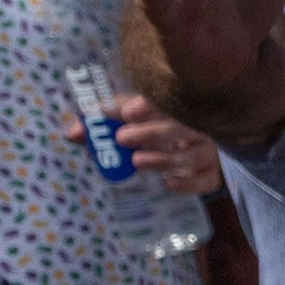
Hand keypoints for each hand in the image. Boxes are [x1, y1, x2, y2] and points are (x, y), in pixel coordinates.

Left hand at [62, 92, 220, 194]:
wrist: (184, 155)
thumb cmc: (148, 131)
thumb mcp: (123, 123)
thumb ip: (99, 126)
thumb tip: (73, 132)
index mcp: (175, 108)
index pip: (169, 101)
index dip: (150, 106)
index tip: (128, 113)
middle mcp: (195, 128)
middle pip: (185, 127)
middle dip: (153, 132)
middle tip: (122, 138)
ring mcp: (206, 152)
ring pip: (195, 154)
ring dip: (165, 158)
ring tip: (137, 161)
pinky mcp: (211, 175)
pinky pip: (206, 180)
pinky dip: (189, 183)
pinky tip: (168, 182)